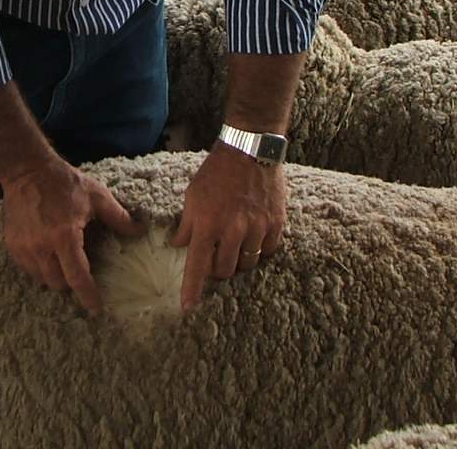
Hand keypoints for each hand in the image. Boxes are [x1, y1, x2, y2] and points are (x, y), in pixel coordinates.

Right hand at [0, 158, 142, 314]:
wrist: (27, 171)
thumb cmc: (64, 183)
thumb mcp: (97, 196)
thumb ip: (118, 217)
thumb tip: (140, 232)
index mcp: (64, 236)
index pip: (77, 277)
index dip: (88, 295)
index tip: (96, 308)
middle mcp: (41, 247)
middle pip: (58, 283)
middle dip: (70, 282)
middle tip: (80, 271)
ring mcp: (23, 248)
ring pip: (41, 279)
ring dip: (54, 276)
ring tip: (63, 260)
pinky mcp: (12, 246)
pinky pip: (28, 269)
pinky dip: (39, 267)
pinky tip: (47, 253)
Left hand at [171, 144, 285, 310]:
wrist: (250, 148)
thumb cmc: (217, 171)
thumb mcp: (193, 195)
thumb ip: (187, 225)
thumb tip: (180, 246)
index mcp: (208, 223)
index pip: (197, 266)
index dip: (192, 290)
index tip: (187, 308)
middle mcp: (233, 230)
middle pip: (224, 271)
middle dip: (218, 269)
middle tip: (216, 254)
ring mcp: (257, 228)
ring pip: (247, 264)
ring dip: (239, 259)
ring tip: (235, 242)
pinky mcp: (276, 224)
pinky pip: (268, 251)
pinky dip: (260, 249)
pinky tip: (254, 235)